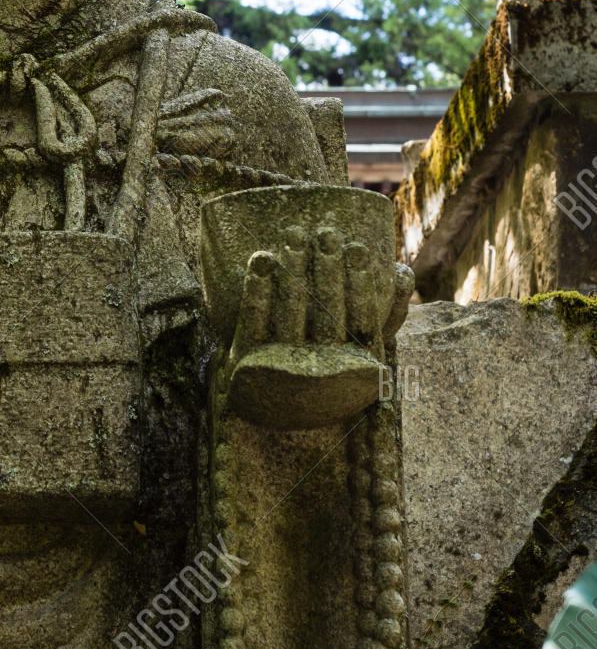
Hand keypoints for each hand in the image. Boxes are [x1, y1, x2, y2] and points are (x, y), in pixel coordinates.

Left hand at [225, 225, 413, 427]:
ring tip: (294, 234)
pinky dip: (256, 289)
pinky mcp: (249, 365)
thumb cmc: (329, 369)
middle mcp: (324, 374)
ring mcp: (285, 372)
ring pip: (291, 313)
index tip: (357, 246)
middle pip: (327, 313)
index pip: (362, 319)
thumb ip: (388, 311)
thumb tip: (400, 270)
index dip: (359, 282)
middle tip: (326, 233)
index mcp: (357, 370)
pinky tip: (262, 258)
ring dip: (293, 270)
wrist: (278, 415)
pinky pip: (253, 323)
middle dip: (327, 268)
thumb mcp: (362, 350)